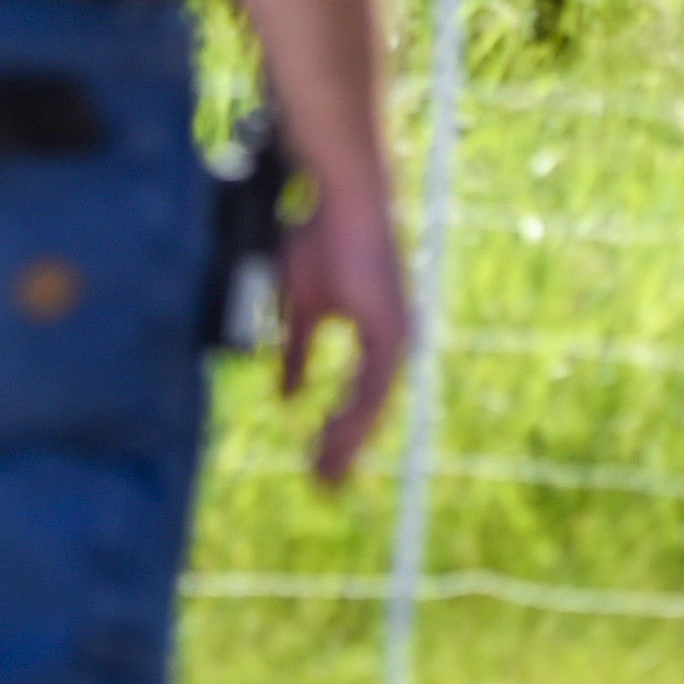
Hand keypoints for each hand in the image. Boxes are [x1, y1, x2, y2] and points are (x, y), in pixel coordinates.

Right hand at [277, 192, 413, 486]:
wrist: (340, 198)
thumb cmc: (319, 238)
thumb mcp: (300, 307)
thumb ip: (296, 352)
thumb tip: (287, 394)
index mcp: (377, 336)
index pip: (361, 397)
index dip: (341, 432)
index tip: (318, 462)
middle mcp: (393, 341)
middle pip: (370, 411)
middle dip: (343, 451)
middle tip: (321, 484)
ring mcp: (396, 336)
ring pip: (373, 407)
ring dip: (346, 443)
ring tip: (323, 473)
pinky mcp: (389, 329)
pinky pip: (373, 387)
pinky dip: (353, 416)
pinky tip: (333, 439)